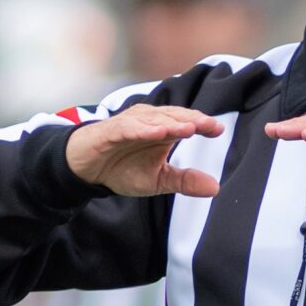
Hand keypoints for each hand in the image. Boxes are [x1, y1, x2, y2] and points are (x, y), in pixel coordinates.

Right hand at [65, 104, 223, 197]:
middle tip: (210, 125)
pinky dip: (141, 129)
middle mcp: (149, 121)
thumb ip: (185, 181)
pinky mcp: (111, 130)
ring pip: (154, 120)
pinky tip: (155, 133)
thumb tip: (215, 188)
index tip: (218, 129)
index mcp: (164, 129)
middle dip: (192, 120)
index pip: (187, 122)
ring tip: (187, 129)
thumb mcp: (159, 180)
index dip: (202, 124)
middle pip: (174, 117)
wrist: (87, 169)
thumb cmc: (123, 168)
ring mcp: (131, 124)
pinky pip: (128, 127)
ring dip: (171, 123)